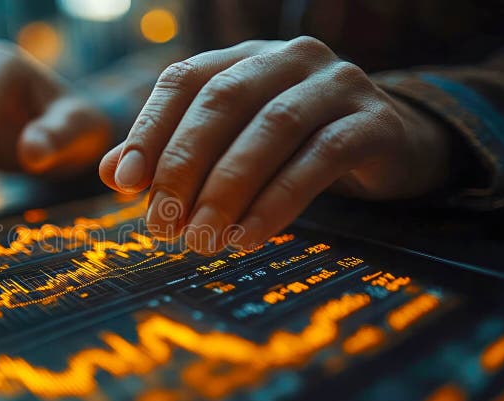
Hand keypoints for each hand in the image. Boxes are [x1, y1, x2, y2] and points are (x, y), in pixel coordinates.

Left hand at [99, 37, 452, 253]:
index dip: (149, 130)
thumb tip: (113, 174)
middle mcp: (288, 58)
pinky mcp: (374, 122)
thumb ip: (172, 153)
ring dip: (228, 189)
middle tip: (161, 225)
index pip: (184, 81)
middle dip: (184, 166)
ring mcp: (336, 84)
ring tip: (201, 239)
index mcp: (244, 58)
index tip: (125, 183)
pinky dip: (278, 201)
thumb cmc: (294, 147)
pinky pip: (320, 159)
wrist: (390, 145)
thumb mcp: (231, 145)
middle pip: (223, 101)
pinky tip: (248, 236)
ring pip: (271, 129)